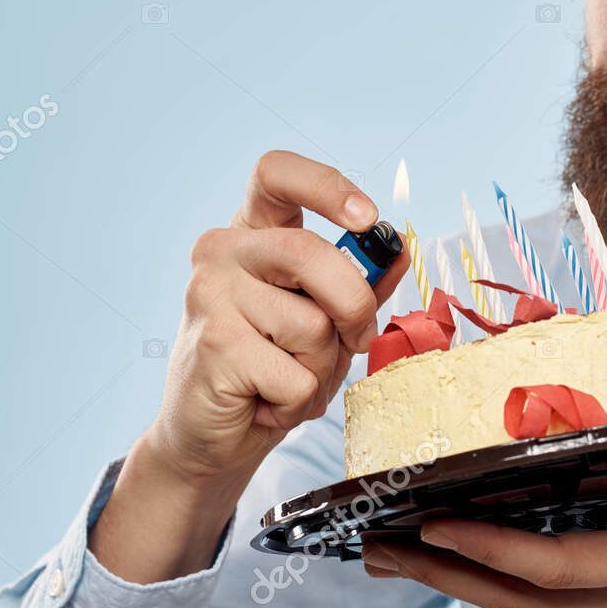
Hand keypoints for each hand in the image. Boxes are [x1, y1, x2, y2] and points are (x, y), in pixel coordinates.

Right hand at [92, 150, 406, 582]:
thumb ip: (359, 282)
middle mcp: (221, 250)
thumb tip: (398, 248)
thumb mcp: (326, 320)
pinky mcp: (212, 344)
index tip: (366, 217)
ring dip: (322, 367)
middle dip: (354, 305)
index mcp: (251, 232)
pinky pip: (295, 374)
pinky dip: (299, 400)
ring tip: (289, 379)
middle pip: (311, 252)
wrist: (210, 434)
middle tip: (355, 339)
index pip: (275, 173)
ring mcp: (208, 294)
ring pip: (311, 324)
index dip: (326, 185)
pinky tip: (267, 402)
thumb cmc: (272, 369)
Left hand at [363, 456, 606, 607]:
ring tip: (393, 548)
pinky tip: (466, 544)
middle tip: (373, 547)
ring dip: (453, 575)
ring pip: (520, 593)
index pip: (554, 565)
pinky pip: (541, 582)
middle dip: (442, 572)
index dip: (490, 548)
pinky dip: (491, 567)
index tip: (434, 523)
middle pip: (514, 592)